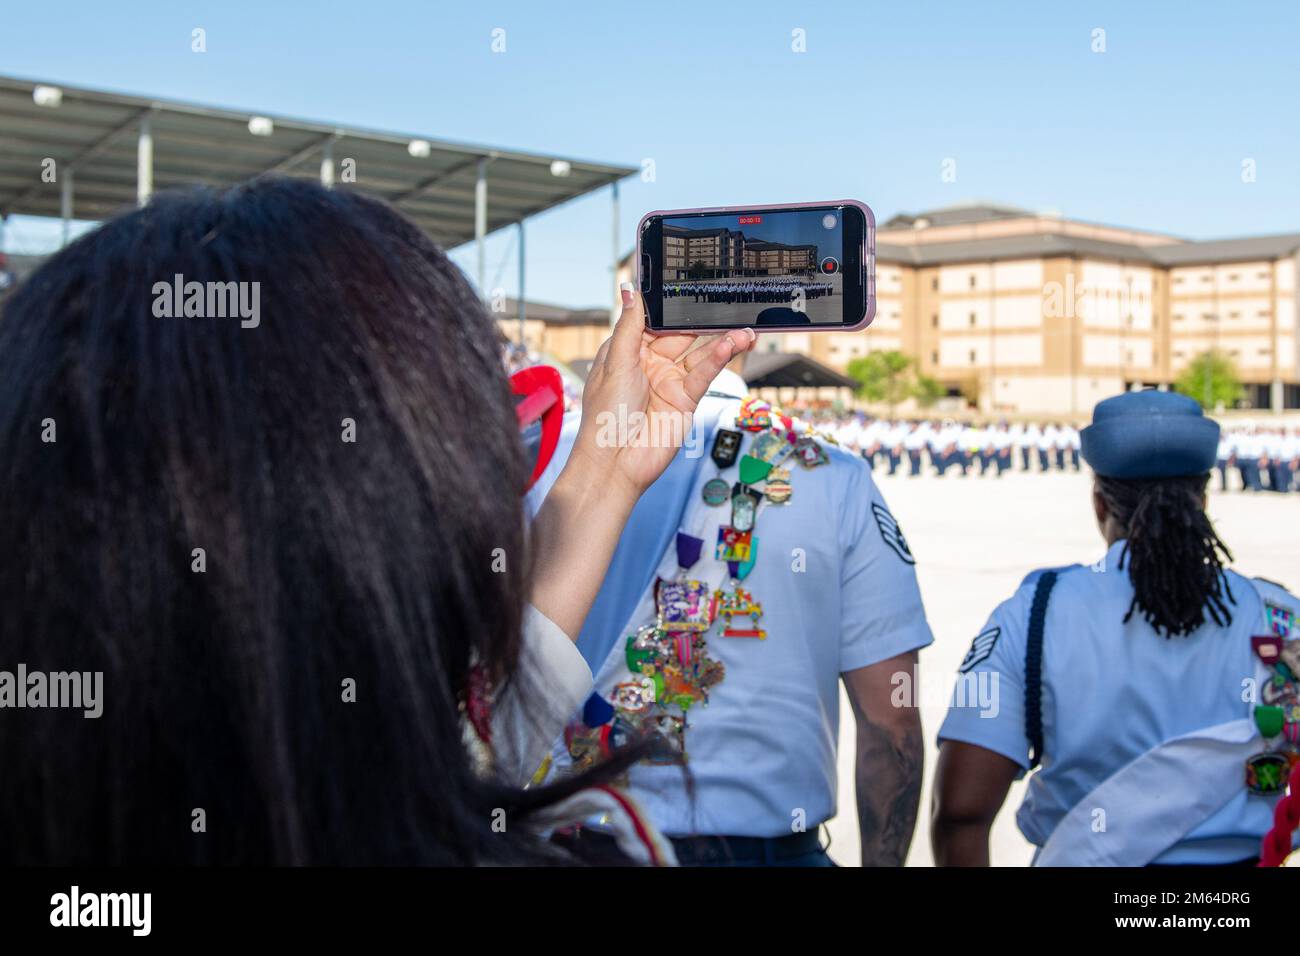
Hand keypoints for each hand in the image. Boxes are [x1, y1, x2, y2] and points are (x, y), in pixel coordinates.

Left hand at [570, 283, 755, 497]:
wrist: (616, 462)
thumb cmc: (605, 415)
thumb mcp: (616, 363)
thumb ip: (630, 326)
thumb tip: (630, 290)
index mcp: (627, 350)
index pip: (653, 320)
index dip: (671, 305)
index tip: (690, 283)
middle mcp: (650, 363)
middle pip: (682, 334)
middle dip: (703, 320)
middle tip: (726, 302)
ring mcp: (669, 381)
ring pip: (699, 354)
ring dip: (722, 341)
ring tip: (744, 330)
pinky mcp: (685, 399)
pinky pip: (704, 374)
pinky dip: (718, 359)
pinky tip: (731, 346)